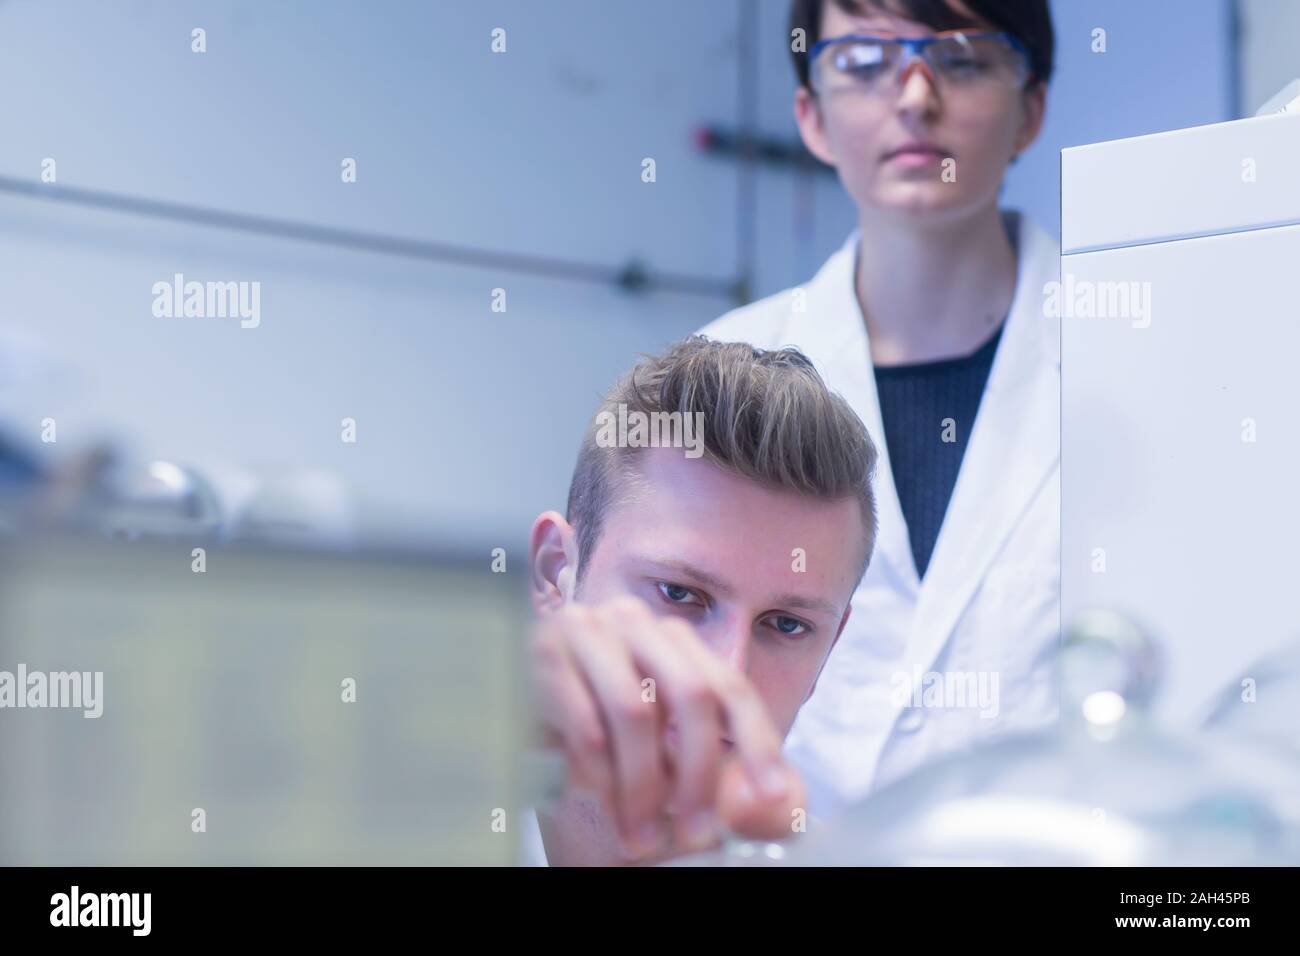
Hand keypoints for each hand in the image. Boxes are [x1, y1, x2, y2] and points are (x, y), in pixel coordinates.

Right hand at [530, 595, 798, 859]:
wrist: (527, 748)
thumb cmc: (610, 756)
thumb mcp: (677, 770)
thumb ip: (734, 787)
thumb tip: (778, 808)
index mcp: (677, 641)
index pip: (731, 687)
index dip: (758, 744)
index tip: (775, 799)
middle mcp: (635, 622)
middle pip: (692, 693)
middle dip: (699, 774)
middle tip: (696, 832)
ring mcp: (586, 631)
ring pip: (634, 713)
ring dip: (642, 787)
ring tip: (641, 836)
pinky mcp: (542, 656)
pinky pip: (583, 726)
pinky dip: (599, 777)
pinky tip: (601, 802)